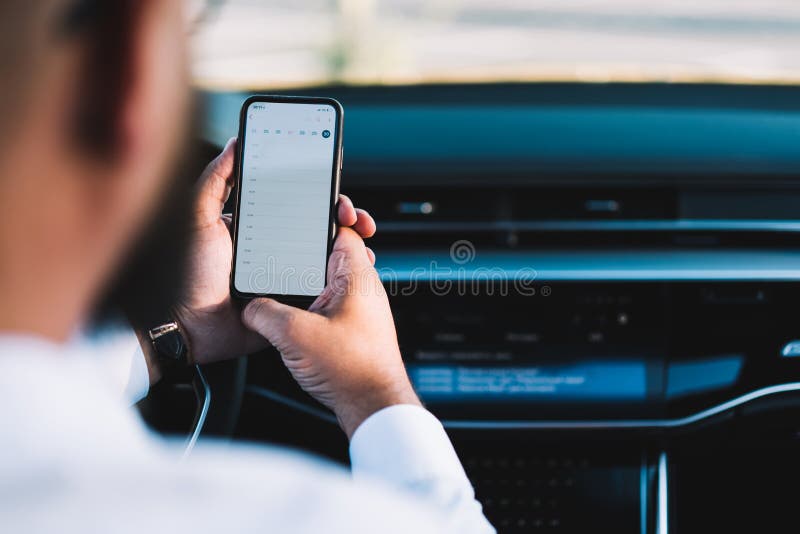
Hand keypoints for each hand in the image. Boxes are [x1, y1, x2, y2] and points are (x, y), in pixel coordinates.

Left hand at [172, 138, 377, 367]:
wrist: (191, 328)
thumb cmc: (188, 275)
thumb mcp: (198, 219)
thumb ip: (214, 180)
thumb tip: (236, 143)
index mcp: (257, 224)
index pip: (297, 200)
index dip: (320, 191)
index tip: (336, 185)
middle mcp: (276, 246)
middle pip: (320, 224)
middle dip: (345, 217)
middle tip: (354, 217)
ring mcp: (287, 273)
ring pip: (329, 254)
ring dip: (351, 245)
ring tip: (361, 240)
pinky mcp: (294, 300)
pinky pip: (324, 286)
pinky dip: (344, 277)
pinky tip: (356, 269)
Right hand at [241, 226, 420, 438]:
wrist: (373, 406)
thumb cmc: (352, 370)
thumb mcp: (294, 334)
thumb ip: (264, 313)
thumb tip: (249, 308)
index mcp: (357, 277)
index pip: (342, 230)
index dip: (322, 217)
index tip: (302, 211)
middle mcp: (363, 289)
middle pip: (331, 255)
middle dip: (306, 252)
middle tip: (282, 247)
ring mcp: (360, 310)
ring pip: (327, 283)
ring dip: (305, 282)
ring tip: (280, 282)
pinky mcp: (353, 330)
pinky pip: (328, 306)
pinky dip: (309, 305)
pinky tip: (291, 318)